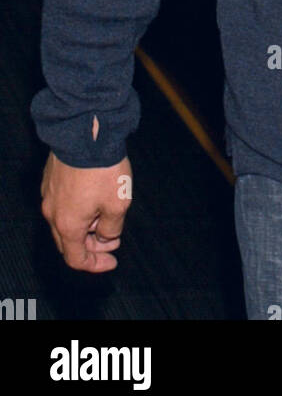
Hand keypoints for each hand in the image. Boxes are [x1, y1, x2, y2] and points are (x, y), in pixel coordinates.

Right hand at [40, 151, 132, 272]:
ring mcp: (49, 194)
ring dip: (86, 226)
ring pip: (64, 222)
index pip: (76, 258)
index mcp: (67, 225)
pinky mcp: (51, 178)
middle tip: (113, 241)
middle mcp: (52, 213)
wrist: (85, 132)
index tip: (112, 261)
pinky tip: (95, 198)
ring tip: (108, 217)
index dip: (95, 264)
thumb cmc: (103, 169)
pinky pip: (62, 203)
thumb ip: (111, 228)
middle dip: (92, 246)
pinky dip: (78, 209)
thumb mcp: (118, 204)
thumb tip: (105, 237)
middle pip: (68, 242)